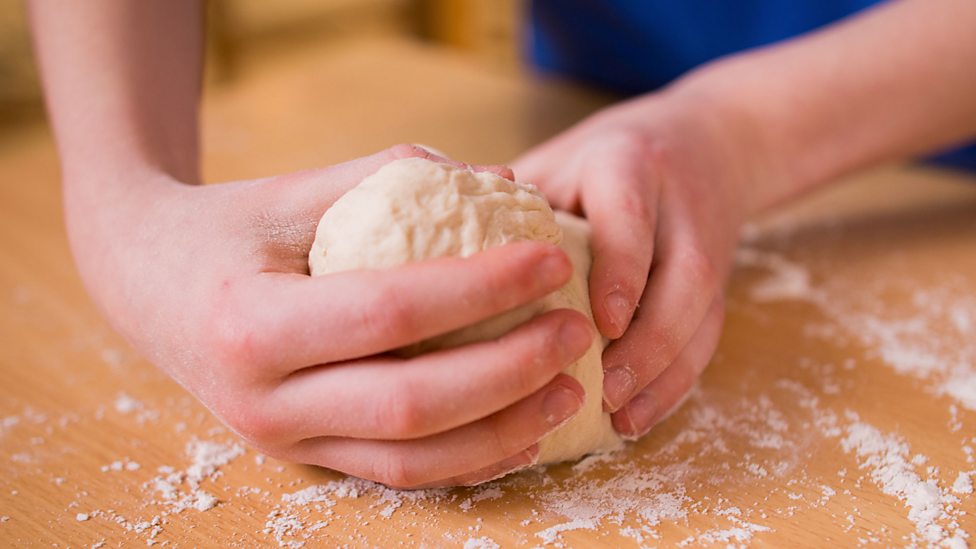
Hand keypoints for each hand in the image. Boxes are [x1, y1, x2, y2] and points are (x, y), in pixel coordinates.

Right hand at [71, 144, 593, 487]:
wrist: (146, 285)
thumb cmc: (226, 229)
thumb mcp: (291, 190)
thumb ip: (390, 178)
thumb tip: (503, 182)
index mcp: (253, 324)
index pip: (389, 312)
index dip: (479, 289)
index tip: (549, 261)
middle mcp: (264, 400)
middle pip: (410, 404)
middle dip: (508, 372)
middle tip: (574, 332)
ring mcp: (282, 441)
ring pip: (411, 460)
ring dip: (502, 430)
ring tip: (567, 389)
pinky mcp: (304, 458)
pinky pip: (397, 476)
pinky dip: (467, 462)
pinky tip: (522, 432)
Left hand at [513, 89, 758, 439]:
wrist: (703, 143)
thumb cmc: (603, 160)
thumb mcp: (556, 162)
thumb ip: (512, 204)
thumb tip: (437, 261)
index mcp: (628, 164)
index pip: (631, 216)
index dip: (622, 271)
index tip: (603, 322)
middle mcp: (677, 205)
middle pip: (686, 277)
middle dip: (651, 341)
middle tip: (605, 391)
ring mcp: (706, 244)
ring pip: (704, 315)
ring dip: (665, 374)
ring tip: (619, 418)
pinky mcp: (719, 281)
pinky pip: (707, 337)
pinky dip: (675, 382)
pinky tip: (637, 416)